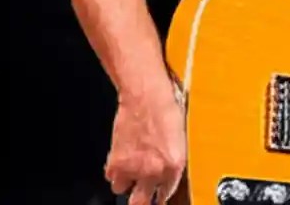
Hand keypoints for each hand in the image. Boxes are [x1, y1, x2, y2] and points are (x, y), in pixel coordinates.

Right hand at [105, 84, 186, 204]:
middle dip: (141, 199)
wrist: (146, 96)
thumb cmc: (165, 108)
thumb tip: (165, 173)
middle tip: (139, 192)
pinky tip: (120, 159)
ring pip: (121, 189)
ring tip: (128, 170)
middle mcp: (154, 172)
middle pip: (141, 202)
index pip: (165, 194)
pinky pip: (110, 176)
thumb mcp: (179, 139)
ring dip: (124, 181)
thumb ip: (171, 161)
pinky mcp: (116, 162)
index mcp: (175, 166)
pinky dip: (113, 170)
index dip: (159, 193)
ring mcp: (134, 169)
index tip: (155, 194)